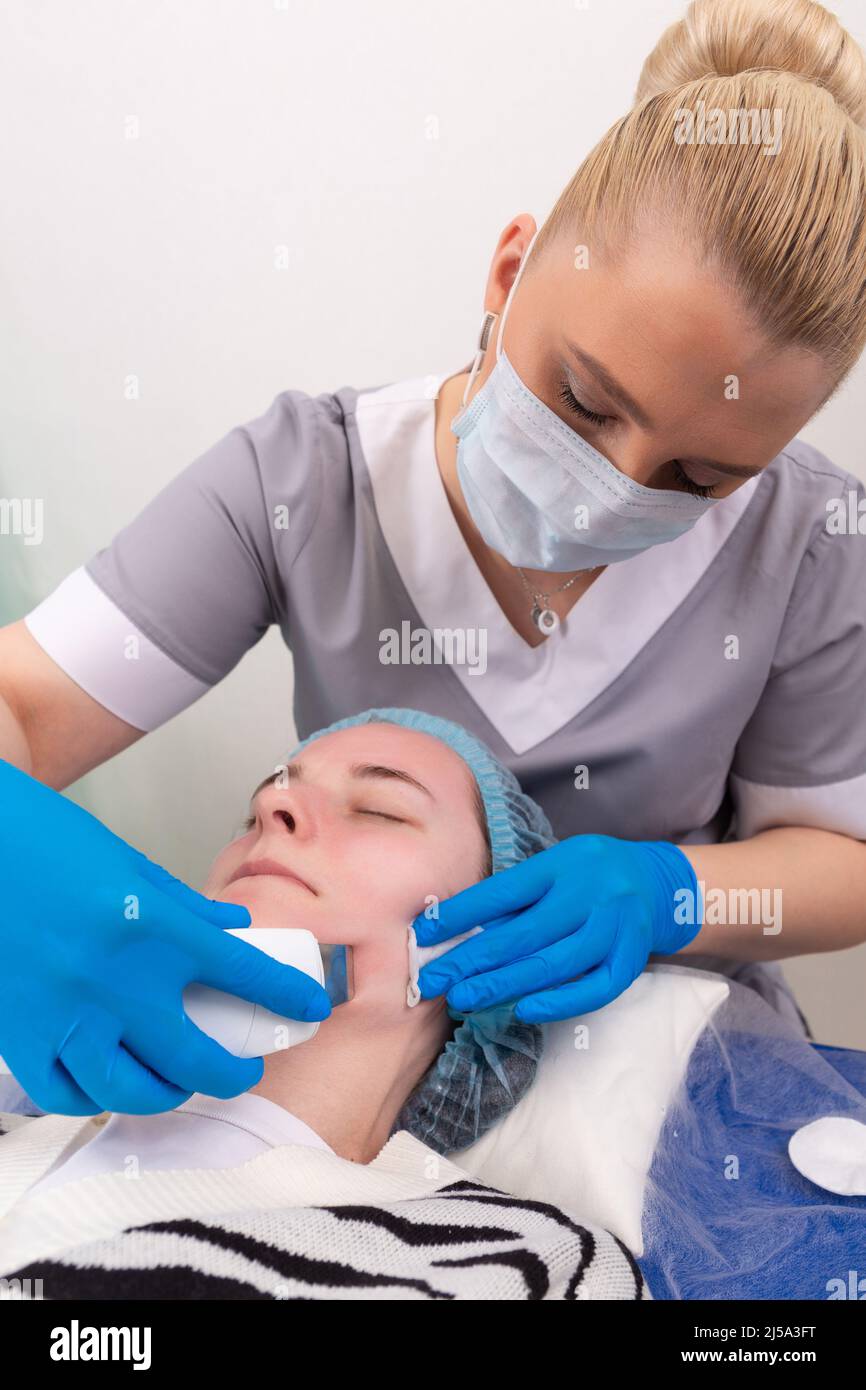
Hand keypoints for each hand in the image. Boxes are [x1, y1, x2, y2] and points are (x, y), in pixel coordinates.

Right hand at [0, 758, 330, 1114]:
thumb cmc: (46, 843)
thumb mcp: (127, 861)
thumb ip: (185, 904)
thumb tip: (235, 929)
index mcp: (148, 924)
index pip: (241, 973)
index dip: (286, 996)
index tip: (311, 1007)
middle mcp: (112, 978)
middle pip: (195, 1055)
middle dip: (235, 1071)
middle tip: (247, 1066)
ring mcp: (63, 1014)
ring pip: (132, 1090)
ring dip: (170, 1093)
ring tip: (185, 1081)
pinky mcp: (20, 1035)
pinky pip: (67, 1092)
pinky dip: (96, 1095)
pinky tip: (115, 1081)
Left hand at [414, 834, 700, 1021]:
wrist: (657, 883)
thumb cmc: (588, 876)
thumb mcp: (554, 868)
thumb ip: (516, 898)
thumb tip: (458, 932)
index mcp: (562, 865)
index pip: (504, 891)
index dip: (461, 913)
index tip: (422, 934)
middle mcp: (589, 893)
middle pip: (525, 934)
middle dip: (472, 961)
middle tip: (434, 982)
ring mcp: (614, 928)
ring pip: (555, 964)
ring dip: (505, 986)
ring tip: (464, 1000)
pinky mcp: (630, 960)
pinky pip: (594, 988)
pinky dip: (559, 1002)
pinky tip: (524, 1010)